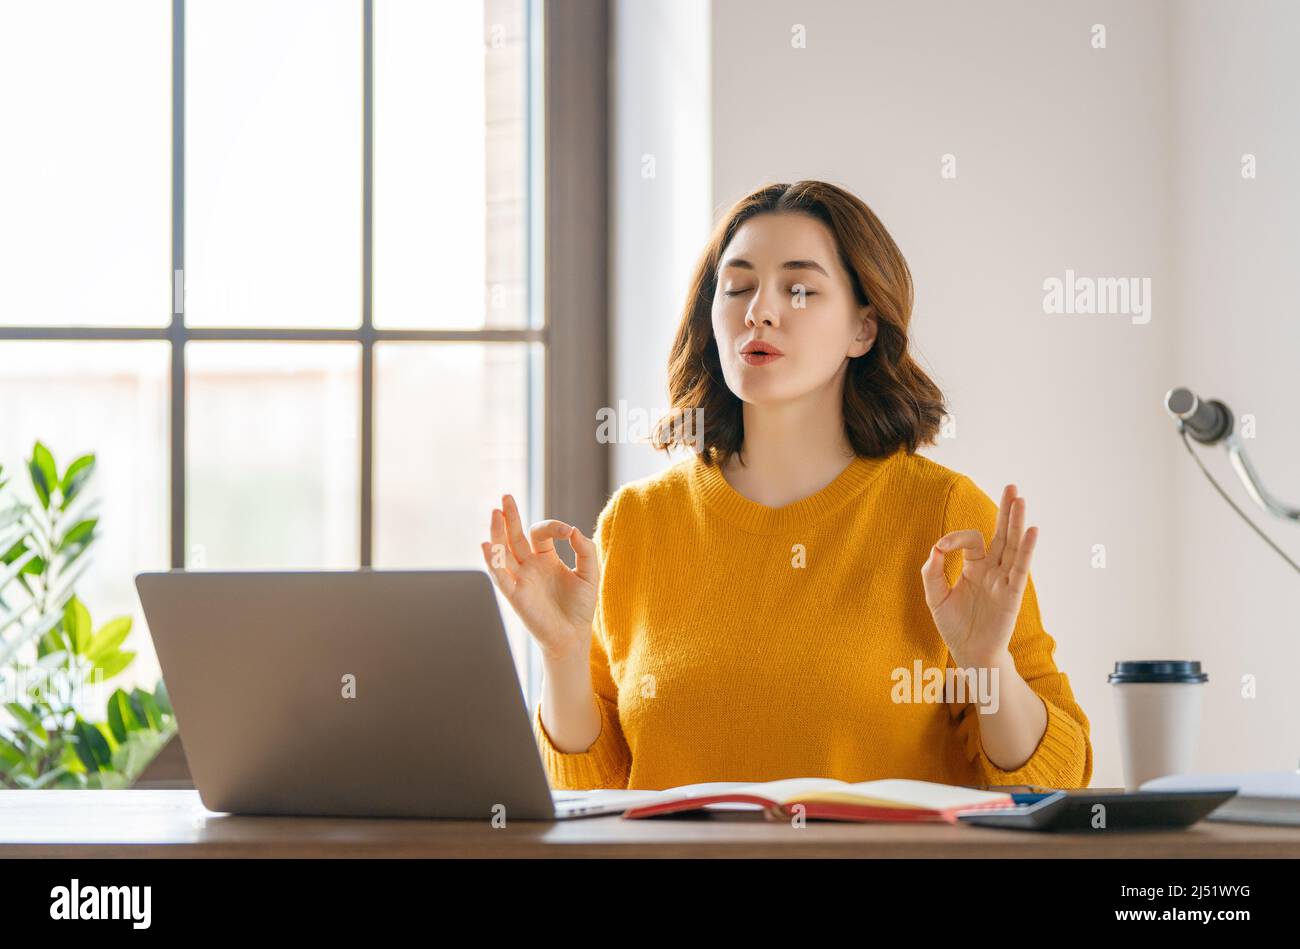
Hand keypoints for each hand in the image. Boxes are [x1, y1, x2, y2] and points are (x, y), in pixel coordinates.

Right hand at [480, 493, 598, 662]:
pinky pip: (500, 576)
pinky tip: (486, 545)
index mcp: (545, 558)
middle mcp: (529, 566)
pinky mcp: (514, 594)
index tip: (568, 533)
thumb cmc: (580, 607)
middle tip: (505, 497)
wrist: (573, 636)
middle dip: (510, 516)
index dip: (553, 527)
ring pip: (503, 551)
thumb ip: (586, 550)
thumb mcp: (590, 573)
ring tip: (495, 513)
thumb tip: (572, 530)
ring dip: (497, 533)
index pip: (540, 532)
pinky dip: (492, 561)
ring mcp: (520, 579)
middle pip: (514, 536)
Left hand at [920, 483, 1038, 668]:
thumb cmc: (955, 626)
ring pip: (1011, 546)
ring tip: (1020, 500)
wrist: (969, 654)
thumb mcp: (935, 597)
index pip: (970, 540)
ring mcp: (1004, 580)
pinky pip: (1019, 569)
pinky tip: (1032, 531)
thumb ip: (932, 572)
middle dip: (1005, 511)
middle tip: (1011, 487)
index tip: (940, 549)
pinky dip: (1025, 550)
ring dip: (1015, 523)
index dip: (954, 539)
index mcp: (975, 567)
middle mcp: (992, 569)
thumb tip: (935, 548)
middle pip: (1000, 534)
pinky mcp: (1011, 595)